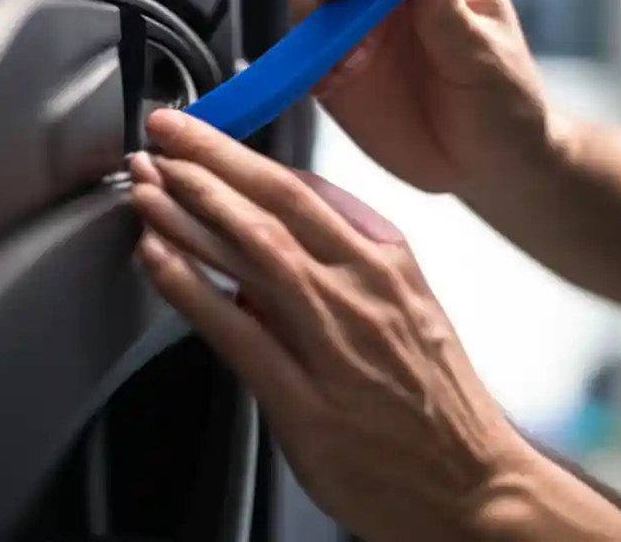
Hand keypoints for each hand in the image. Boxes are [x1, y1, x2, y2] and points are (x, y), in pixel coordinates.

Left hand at [128, 109, 533, 541]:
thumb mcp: (408, 309)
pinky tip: (155, 258)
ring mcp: (334, 342)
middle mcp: (361, 290)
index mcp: (387, 261)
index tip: (199, 133)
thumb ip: (342, 271)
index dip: (239, 155)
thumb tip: (269, 250)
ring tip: (144, 183)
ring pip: (251, 252)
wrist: (476, 486)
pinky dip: (188, 288)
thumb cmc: (438, 402)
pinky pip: (235, 331)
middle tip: (158, 135)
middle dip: (205, 161)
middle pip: (272, 204)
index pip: (303, 188)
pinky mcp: (306, 401)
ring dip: (189, 211)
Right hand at [291, 0, 554, 193]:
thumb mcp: (488, 61)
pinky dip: (304, 54)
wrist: (477, 166)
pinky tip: (333, 80)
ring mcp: (354, 15)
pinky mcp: (327, 58)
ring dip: (313, 0)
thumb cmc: (500, 103)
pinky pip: (299, 39)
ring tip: (349, 54)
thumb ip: (455, 14)